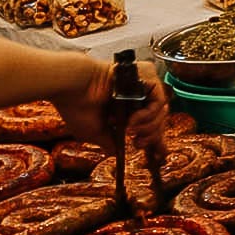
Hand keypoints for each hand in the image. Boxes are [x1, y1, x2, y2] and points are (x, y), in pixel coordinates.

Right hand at [50, 59, 168, 149]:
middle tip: (138, 144)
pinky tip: (132, 121)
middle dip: (153, 137)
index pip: (149, 124)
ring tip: (131, 131)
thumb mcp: (94, 132)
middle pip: (158, 119)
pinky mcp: (146, 78)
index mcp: (124, 108)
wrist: (73, 88)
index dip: (156, 140)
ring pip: (160, 111)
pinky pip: (158, 101)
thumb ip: (110, 141)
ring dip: (149, 128)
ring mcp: (142, 87)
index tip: (160, 155)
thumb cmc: (77, 107)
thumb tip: (117, 153)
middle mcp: (135, 97)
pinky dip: (148, 115)